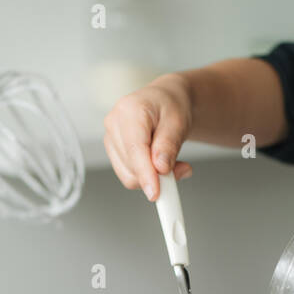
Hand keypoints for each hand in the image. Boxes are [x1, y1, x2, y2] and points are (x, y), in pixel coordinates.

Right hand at [103, 73, 194, 199]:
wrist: (165, 100)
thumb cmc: (171, 106)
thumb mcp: (178, 121)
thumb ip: (169, 145)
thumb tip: (160, 168)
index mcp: (129, 110)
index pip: (135, 149)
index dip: (145, 174)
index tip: (155, 193)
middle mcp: (114, 123)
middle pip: (131, 166)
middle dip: (157, 175)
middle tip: (183, 168)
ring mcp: (110, 138)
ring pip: (129, 175)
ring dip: (153, 177)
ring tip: (171, 161)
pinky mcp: (113, 151)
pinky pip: (129, 175)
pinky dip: (147, 176)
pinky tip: (158, 163)